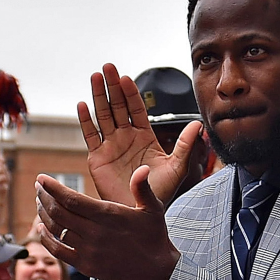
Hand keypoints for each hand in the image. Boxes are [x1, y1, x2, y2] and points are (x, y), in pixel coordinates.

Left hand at [37, 167, 179, 279]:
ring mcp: (88, 251)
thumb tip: (143, 167)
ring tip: (39, 203)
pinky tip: (41, 228)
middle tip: (39, 187)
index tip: (42, 178)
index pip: (72, 199)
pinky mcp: (85, 266)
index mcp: (108, 215)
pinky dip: (46, 238)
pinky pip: (58, 251)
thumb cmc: (154, 236)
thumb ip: (142, 188)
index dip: (53, 188)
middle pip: (59, 212)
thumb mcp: (153, 209)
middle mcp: (95, 233)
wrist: (156, 271)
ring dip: (43, 214)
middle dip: (44, 197)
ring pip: (56, 230)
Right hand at [78, 64, 202, 205]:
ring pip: (103, 115)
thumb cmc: (159, 193)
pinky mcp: (97, 158)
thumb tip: (198, 124)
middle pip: (117, 106)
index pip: (136, 109)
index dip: (131, 92)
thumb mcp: (177, 167)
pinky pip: (90, 135)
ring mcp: (110, 146)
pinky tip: (82, 104)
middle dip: (112, 86)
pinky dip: (86, 120)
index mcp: (144, 136)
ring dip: (98, 96)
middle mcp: (126, 137)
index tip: (126, 77)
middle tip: (107, 67)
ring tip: (94, 77)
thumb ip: (186, 145)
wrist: (139, 212)